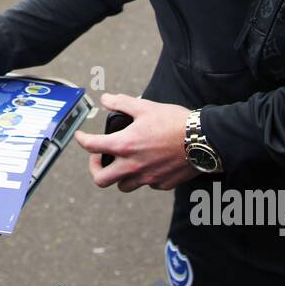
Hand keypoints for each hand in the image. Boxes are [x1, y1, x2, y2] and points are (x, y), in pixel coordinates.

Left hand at [73, 93, 193, 192]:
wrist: (204, 140)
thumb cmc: (176, 122)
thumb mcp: (146, 107)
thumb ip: (122, 103)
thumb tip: (106, 100)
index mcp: (125, 145)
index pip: (92, 146)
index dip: (81, 140)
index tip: (80, 137)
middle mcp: (133, 165)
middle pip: (101, 179)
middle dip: (95, 169)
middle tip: (100, 158)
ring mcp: (147, 177)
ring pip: (123, 186)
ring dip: (118, 176)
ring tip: (123, 163)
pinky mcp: (162, 183)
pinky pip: (146, 184)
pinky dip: (142, 177)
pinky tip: (148, 164)